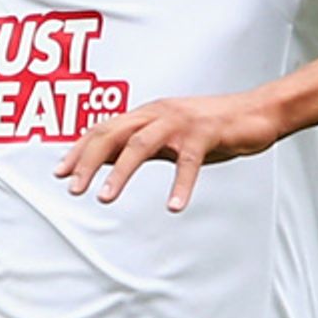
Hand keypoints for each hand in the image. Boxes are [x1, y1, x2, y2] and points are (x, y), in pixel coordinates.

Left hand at [54, 92, 283, 211]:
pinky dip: (180, 185)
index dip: (79, 150)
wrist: (257, 111)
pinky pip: (189, 162)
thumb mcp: (167, 136)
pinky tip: (173, 206)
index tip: (59, 172)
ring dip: (120, 172)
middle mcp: (158, 113)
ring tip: (105, 198)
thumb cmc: (211, 125)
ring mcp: (181, 122)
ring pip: (141, 144)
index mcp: (146, 113)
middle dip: (88, 161)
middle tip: (73, 188)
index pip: (103, 129)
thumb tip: (105, 161)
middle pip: (113, 133)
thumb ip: (138, 145)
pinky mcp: (206, 134)